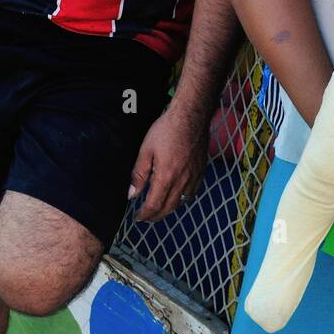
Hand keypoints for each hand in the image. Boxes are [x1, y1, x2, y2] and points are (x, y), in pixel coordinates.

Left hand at [128, 102, 207, 221]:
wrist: (191, 116)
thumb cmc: (167, 129)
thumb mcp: (146, 150)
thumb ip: (138, 175)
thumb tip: (132, 194)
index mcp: (166, 176)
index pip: (154, 205)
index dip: (144, 215)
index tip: (137, 218)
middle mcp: (182, 181)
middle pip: (168, 208)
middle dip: (155, 216)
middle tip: (146, 217)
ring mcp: (194, 177)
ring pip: (181, 203)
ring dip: (168, 209)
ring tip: (158, 208)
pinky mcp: (201, 172)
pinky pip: (192, 193)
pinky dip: (182, 200)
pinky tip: (176, 195)